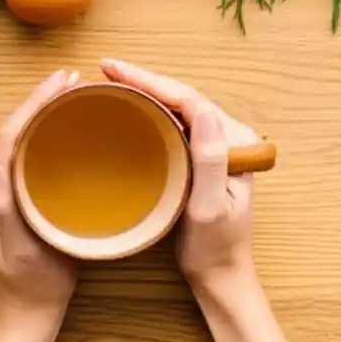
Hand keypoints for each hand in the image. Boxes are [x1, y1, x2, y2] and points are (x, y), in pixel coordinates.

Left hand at [0, 70, 78, 325]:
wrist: (30, 312)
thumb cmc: (32, 283)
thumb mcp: (18, 248)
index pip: (6, 136)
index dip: (31, 104)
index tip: (59, 82)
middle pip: (10, 131)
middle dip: (37, 101)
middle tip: (71, 79)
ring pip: (17, 140)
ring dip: (39, 114)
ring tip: (68, 93)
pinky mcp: (10, 200)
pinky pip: (23, 155)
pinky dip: (42, 134)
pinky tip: (61, 129)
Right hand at [100, 59, 259, 290]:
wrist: (219, 274)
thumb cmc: (213, 247)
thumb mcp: (208, 208)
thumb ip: (211, 161)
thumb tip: (203, 110)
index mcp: (235, 142)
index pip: (189, 99)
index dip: (151, 80)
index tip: (115, 70)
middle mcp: (229, 137)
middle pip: (182, 97)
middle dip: (144, 79)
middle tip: (105, 67)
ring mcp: (215, 146)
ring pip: (176, 107)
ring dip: (145, 90)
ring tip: (112, 79)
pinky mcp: (201, 157)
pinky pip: (173, 123)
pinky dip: (149, 109)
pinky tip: (128, 106)